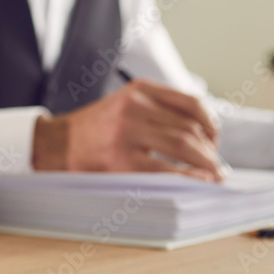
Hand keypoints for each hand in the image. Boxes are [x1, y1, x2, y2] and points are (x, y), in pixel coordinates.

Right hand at [32, 79, 224, 181]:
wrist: (55, 144)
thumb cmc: (94, 129)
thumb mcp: (124, 104)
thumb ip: (157, 109)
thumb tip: (202, 135)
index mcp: (139, 90)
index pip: (191, 103)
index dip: (210, 124)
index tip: (214, 139)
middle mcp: (135, 107)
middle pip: (190, 128)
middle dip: (210, 150)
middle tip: (217, 166)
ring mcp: (128, 133)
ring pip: (183, 146)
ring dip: (206, 163)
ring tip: (213, 175)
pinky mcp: (121, 160)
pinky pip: (166, 170)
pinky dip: (189, 177)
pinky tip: (198, 182)